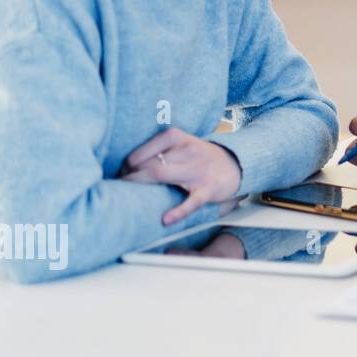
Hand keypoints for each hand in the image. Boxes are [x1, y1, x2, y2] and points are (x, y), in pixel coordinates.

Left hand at [121, 128, 242, 225]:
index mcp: (178, 137)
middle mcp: (188, 151)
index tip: (121, 174)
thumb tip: (127, 164)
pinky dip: (178, 211)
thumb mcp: (182, 143)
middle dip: (130, 178)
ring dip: (141, 186)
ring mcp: (198, 170)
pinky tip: (166, 219)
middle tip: (122, 186)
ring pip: (162, 175)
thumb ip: (160, 148)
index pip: (142, 152)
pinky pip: (191, 202)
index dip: (127, 166)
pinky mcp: (208, 189)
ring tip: (131, 197)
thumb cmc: (201, 156)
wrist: (234, 164)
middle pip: (149, 165)